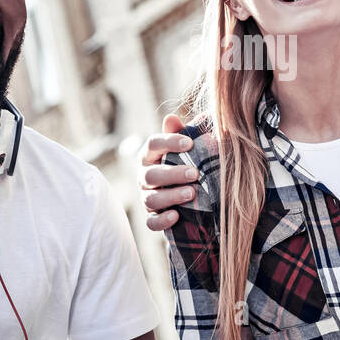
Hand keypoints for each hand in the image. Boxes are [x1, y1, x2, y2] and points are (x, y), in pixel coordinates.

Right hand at [138, 113, 196, 231]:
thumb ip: (187, 134)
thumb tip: (191, 117)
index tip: (189, 143)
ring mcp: (146, 198)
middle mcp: (144, 176)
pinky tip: (176, 215)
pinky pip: (151, 222)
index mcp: (151, 156)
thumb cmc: (186, 165)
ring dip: (171, 196)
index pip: (152, 144)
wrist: (186, 197)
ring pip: (151, 199)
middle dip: (173, 174)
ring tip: (192, 193)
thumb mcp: (188, 150)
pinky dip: (162, 220)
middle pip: (151, 174)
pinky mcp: (152, 217)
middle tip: (195, 173)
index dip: (169, 142)